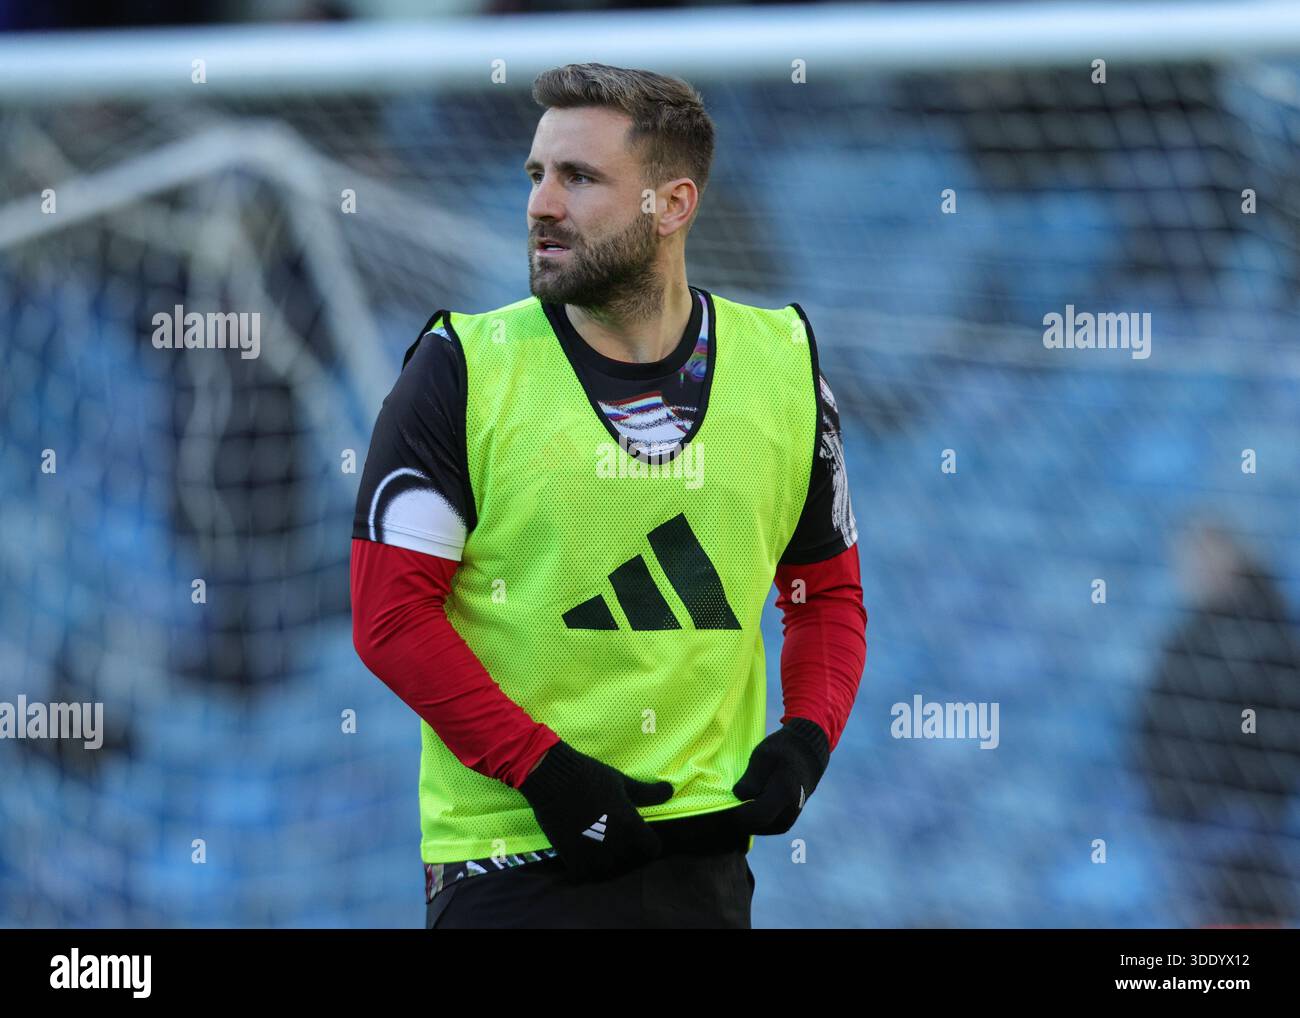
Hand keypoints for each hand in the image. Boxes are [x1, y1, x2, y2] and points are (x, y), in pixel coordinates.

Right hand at [518, 741, 672, 880]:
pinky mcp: (572, 857)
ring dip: (608, 861)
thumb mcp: (622, 782)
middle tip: (618, 838)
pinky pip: (586, 873)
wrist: (553, 778)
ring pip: (609, 869)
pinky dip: (587, 866)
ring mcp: (593, 852)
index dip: (650, 844)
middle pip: (631, 860)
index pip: (652, 849)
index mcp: (631, 825)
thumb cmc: (590, 776)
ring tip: (601, 846)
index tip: (642, 838)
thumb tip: (670, 791)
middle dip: (629, 851)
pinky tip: (584, 852)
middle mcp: (614, 843)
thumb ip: (648, 793)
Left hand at [728, 718, 829, 834]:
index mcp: (784, 793)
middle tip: (726, 795)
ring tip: (740, 794)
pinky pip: (760, 827)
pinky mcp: (783, 825)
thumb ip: (751, 779)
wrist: (806, 755)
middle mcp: (789, 813)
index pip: (753, 816)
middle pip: (752, 826)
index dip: (734, 812)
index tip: (723, 798)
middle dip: (735, 814)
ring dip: (742, 816)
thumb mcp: (763, 756)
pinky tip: (747, 800)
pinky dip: (750, 817)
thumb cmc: (782, 751)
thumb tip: (738, 798)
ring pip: (754, 828)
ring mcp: (787, 822)